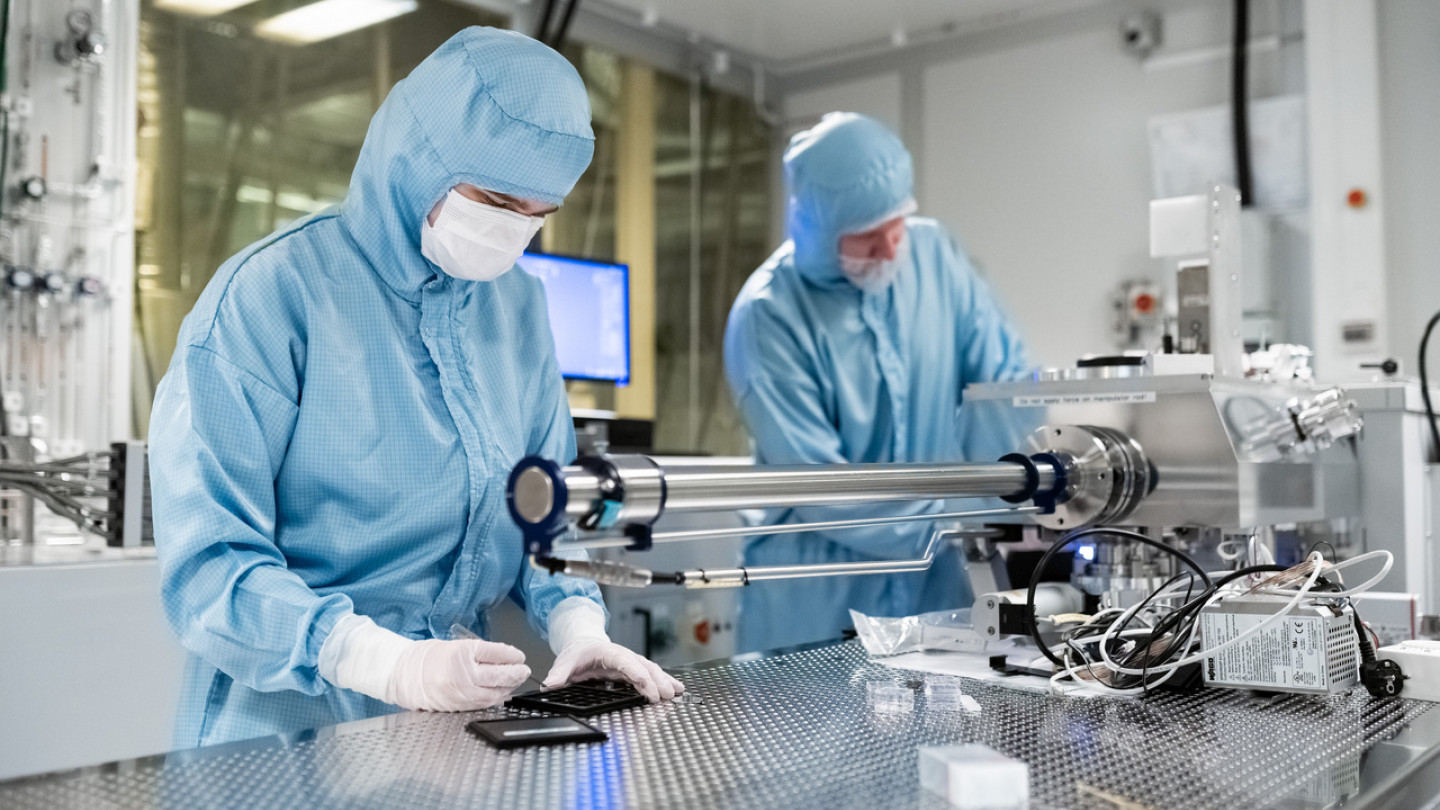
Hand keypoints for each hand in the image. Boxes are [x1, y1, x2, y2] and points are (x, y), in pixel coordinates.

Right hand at [388, 637, 531, 711]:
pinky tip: (501, 693)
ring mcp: (460, 692)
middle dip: (516, 673)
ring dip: (508, 688)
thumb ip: (480, 652)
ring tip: (515, 682)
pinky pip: (483, 704)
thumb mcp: (456, 645)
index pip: (496, 653)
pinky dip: (495, 699)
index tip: (520, 656)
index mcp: (461, 652)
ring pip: (494, 693)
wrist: (404, 674)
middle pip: (499, 674)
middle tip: (524, 670)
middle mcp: (462, 673)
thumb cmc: (429, 657)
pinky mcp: (458, 706)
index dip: (512, 655)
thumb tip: (505, 658)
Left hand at [543, 639, 683, 702]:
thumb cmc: (578, 653)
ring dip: (664, 680)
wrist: (584, 643)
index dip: (637, 675)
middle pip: (643, 666)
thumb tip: (550, 684)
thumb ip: (559, 673)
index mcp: (608, 653)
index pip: (625, 663)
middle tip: (667, 695)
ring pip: (651, 670)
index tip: (647, 687)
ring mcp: (630, 662)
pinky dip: (663, 681)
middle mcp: (623, 656)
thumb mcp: (565, 661)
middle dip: (656, 680)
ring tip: (677, 692)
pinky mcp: (633, 669)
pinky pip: (650, 674)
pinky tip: (675, 689)